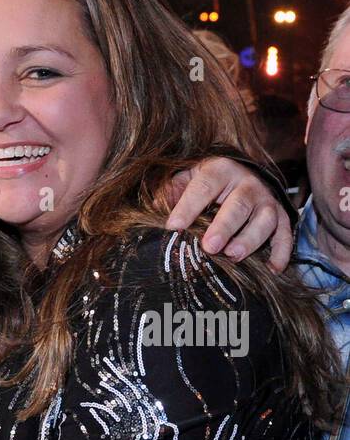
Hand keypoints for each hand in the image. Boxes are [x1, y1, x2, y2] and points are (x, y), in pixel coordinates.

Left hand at [166, 156, 291, 272]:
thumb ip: (169, 192)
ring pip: (265, 218)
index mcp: (220, 170)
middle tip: (209, 246)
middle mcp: (247, 183)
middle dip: (225, 226)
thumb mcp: (186, 179)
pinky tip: (273, 269)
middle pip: (239, 204)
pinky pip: (285, 233)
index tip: (173, 226)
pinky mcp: (281, 216)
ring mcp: (266, 200)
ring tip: (233, 255)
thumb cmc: (205, 183)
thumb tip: (153, 208)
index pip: (204, 186)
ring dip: (251, 238)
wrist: (241, 174)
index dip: (189, 206)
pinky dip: (281, 251)